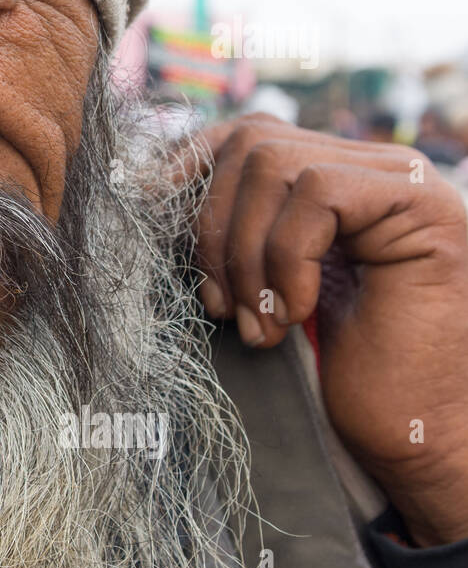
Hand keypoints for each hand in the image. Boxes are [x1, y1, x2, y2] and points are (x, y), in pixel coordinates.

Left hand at [187, 113, 467, 545]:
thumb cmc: (341, 373)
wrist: (419, 433)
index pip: (246, 134)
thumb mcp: (267, 289)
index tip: (148, 218)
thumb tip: (147, 191)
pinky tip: (293, 314)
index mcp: (334, 181)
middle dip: (213, 227)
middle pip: (250, 143)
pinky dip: (287, 257)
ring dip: (246, 252)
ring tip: (258, 322)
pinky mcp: (419, 205)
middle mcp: (371, 167)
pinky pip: (318, 194)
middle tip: (219, 306)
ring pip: (275, 165)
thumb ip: (235, 236)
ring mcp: (400, 180)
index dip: (189, 168)